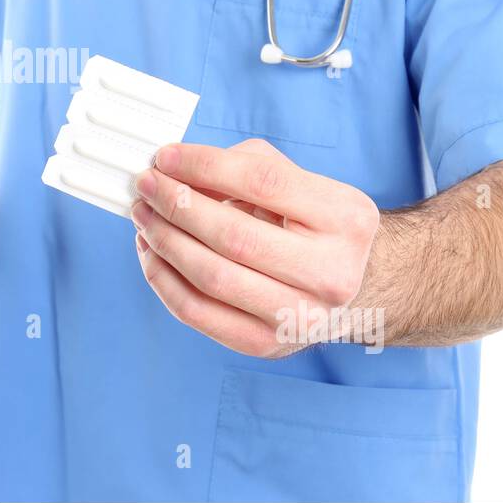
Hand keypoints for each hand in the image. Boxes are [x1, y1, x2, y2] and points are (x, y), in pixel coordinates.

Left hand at [130, 138, 379, 357]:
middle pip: (234, 235)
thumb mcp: (297, 183)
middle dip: (177, 206)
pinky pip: (197, 313)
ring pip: (211, 277)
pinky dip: (163, 279)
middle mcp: (330, 272)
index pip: (262, 182)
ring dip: (164, 241)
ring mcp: (299, 316)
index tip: (165, 157)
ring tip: (143, 216)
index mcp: (343, 218)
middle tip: (146, 186)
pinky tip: (151, 253)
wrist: (359, 289)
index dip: (204, 165)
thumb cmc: (316, 227)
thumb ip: (243, 166)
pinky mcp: (266, 344)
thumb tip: (176, 170)